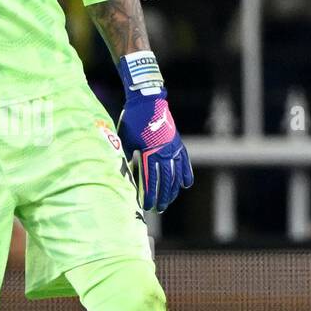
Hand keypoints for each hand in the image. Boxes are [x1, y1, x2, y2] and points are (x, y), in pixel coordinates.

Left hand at [117, 54, 192, 212]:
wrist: (147, 101)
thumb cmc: (132, 121)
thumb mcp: (125, 139)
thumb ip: (127, 157)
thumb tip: (125, 174)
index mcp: (148, 153)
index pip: (149, 180)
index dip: (148, 195)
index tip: (145, 206)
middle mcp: (163, 152)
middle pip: (164, 181)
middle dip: (161, 197)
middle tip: (158, 209)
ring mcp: (173, 147)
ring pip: (175, 174)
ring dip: (173, 190)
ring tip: (169, 201)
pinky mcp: (178, 142)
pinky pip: (184, 161)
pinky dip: (186, 173)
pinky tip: (185, 185)